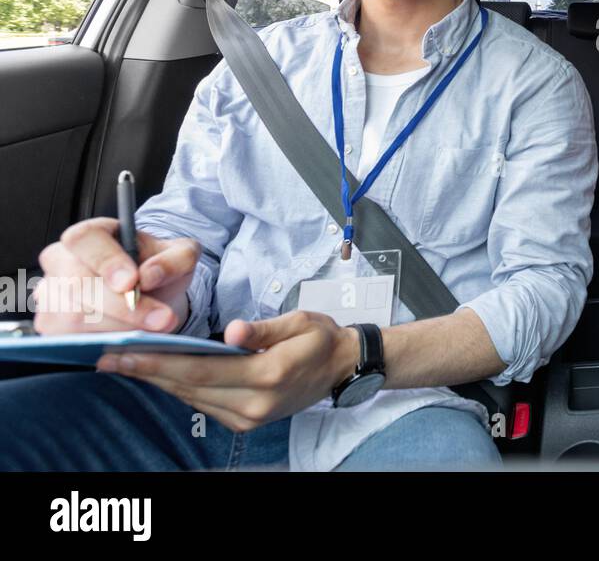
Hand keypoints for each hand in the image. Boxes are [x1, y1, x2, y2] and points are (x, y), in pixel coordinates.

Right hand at [34, 218, 198, 334]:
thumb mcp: (181, 255)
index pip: (84, 240)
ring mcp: (50, 293)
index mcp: (89, 235)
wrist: (152, 293)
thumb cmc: (157, 268)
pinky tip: (129, 338)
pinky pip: (71, 339)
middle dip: (122, 307)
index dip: (106, 262)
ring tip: (151, 328)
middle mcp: (61, 260)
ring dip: (118, 328)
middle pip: (77, 285)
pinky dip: (104, 342)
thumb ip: (175, 260)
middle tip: (160, 318)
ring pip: (74, 316)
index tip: (132, 282)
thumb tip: (150, 275)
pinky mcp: (51, 324)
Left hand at [96, 310, 358, 432]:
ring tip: (127, 364)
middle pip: (189, 387)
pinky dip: (180, 389)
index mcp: (268, 375)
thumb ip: (263, 328)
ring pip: (192, 398)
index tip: (125, 353)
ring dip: (158, 381)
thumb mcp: (299, 322)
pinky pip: (204, 404)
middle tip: (109, 358)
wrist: (342, 368)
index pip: (201, 369)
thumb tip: (232, 332)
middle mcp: (255, 403)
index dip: (159, 362)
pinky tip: (161, 374)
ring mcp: (250, 417)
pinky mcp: (246, 422)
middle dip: (147, 372)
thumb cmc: (321, 338)